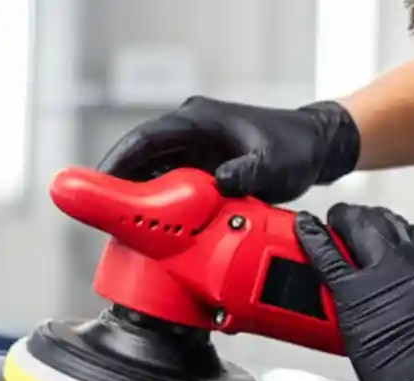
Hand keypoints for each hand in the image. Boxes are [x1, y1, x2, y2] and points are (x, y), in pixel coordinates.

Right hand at [96, 96, 360, 203]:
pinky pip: (169, 184)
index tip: (98, 184)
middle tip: (103, 214)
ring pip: (152, 172)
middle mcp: (189, 131)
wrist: (314, 149)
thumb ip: (246, 172)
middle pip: (140, 157)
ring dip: (138, 196)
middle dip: (120, 184)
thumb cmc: (293, 148)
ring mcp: (193, 149)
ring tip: (121, 225)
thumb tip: (219, 185)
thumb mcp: (272, 163)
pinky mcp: (200, 167)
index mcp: (198, 120)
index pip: (145, 138)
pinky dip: (158, 203)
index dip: (118, 160)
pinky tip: (151, 226)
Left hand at [294, 204, 413, 380]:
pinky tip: (302, 231)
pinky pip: (326, 258)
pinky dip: (311, 239)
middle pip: (382, 225)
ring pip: (355, 231)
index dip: (397, 235)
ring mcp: (384, 280)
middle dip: (366, 222)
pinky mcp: (356, 302)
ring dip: (341, 224)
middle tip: (353, 223)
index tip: (389, 238)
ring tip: (332, 222)